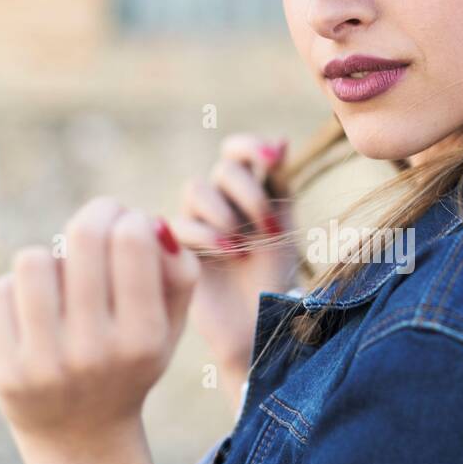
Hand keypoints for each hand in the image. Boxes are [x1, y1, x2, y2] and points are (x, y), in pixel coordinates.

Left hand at [0, 197, 200, 459]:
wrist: (81, 437)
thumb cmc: (131, 363)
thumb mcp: (170, 328)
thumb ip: (179, 273)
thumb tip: (153, 223)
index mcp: (142, 340)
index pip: (131, 241)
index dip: (128, 218)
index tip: (129, 226)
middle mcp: (94, 352)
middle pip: (83, 238)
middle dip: (94, 216)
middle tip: (98, 225)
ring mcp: (44, 362)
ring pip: (34, 258)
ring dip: (52, 259)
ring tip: (64, 281)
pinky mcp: (3, 367)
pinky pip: (2, 289)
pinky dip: (21, 291)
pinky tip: (37, 314)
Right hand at [168, 135, 300, 377]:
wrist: (258, 325)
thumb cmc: (276, 279)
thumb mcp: (285, 226)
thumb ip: (279, 185)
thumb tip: (279, 139)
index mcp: (251, 192)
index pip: (239, 152)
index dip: (250, 146)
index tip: (272, 157)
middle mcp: (222, 203)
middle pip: (224, 169)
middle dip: (248, 193)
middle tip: (268, 228)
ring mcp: (197, 224)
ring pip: (196, 189)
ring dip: (224, 213)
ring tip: (242, 246)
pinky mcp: (177, 248)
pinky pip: (181, 224)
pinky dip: (208, 235)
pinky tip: (230, 255)